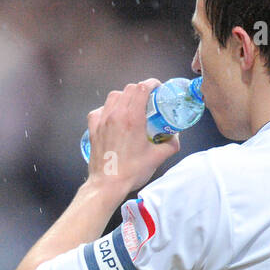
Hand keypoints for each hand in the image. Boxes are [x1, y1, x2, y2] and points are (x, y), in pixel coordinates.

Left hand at [85, 79, 181, 196]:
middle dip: (140, 90)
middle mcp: (116, 115)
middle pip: (128, 89)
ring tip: (131, 107)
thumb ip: (171, 144)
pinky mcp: (93, 128)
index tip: (157, 89)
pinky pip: (99, 110)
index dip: (151, 84)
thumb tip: (175, 138)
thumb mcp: (157, 157)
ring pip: (113, 96)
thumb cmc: (131, 172)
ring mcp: (102, 120)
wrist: (107, 184)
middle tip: (148, 100)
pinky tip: (113, 117)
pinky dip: (107, 109)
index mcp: (133, 118)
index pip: (142, 88)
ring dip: (124, 97)